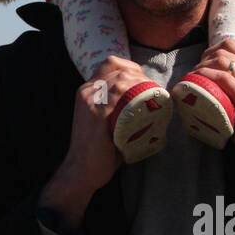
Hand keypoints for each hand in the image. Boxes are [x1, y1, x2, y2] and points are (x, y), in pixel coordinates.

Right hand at [41, 56, 145, 229]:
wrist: (80, 171)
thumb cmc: (99, 150)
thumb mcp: (106, 121)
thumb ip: (118, 108)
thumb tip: (147, 103)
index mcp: (87, 90)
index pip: (110, 63)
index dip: (131, 67)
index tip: (144, 81)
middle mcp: (87, 91)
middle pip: (118, 69)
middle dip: (141, 77)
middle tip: (154, 94)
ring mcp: (90, 101)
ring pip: (120, 81)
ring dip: (141, 87)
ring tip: (152, 100)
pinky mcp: (95, 114)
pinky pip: (118, 97)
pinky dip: (134, 99)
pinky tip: (144, 107)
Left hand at [192, 39, 234, 193]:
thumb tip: (210, 85)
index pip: (233, 45)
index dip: (211, 50)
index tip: (200, 64)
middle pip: (224, 50)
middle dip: (203, 58)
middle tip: (193, 73)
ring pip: (222, 60)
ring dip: (201, 67)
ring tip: (191, 79)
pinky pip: (222, 78)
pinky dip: (205, 77)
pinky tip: (196, 84)